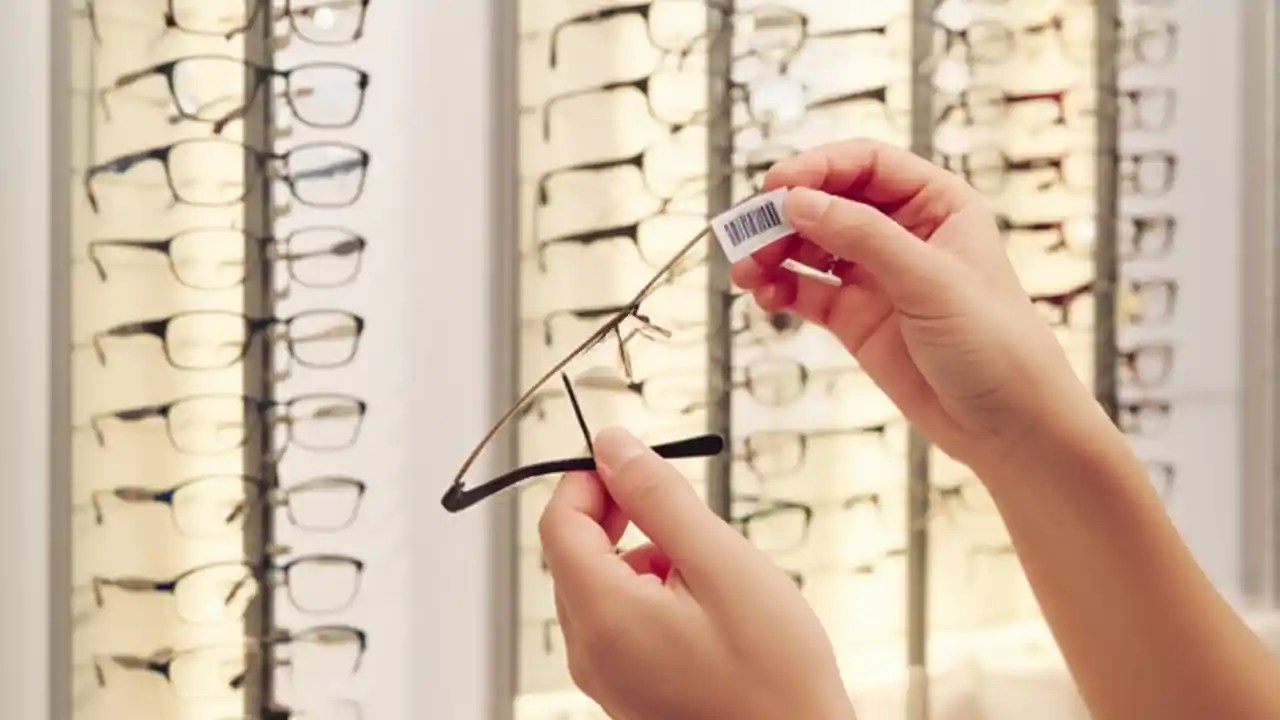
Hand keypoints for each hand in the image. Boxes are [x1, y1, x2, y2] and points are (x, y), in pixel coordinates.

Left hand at [539, 427, 856, 719]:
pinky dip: (650, 595)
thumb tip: (611, 445)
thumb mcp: (720, 562)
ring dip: (641, 557)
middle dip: (619, 518)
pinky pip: (618, 621)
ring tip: (705, 571)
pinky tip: (703, 606)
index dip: (588, 480)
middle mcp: (590, 653)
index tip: (633, 463)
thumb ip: (658, 497)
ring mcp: (606, 678)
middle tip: (679, 510)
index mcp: (603, 616)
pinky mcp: (628, 691)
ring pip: (599, 586)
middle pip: (574, 554)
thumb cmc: (773, 674)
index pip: (558, 524)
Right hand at [733, 138, 1106, 471]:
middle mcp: (903, 233)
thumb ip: (862, 236)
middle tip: (748, 235)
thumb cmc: (997, 344)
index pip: (866, 165)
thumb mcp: (930, 280)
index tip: (776, 187)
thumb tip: (798, 201)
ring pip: (809, 247)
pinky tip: (765, 297)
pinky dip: (780, 289)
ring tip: (746, 271)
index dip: (818, 168)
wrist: (1009, 426)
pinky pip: (806, 292)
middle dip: (785, 215)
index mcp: (937, 205)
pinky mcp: (857, 318)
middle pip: (828, 202)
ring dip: (773, 252)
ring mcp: (877, 277)